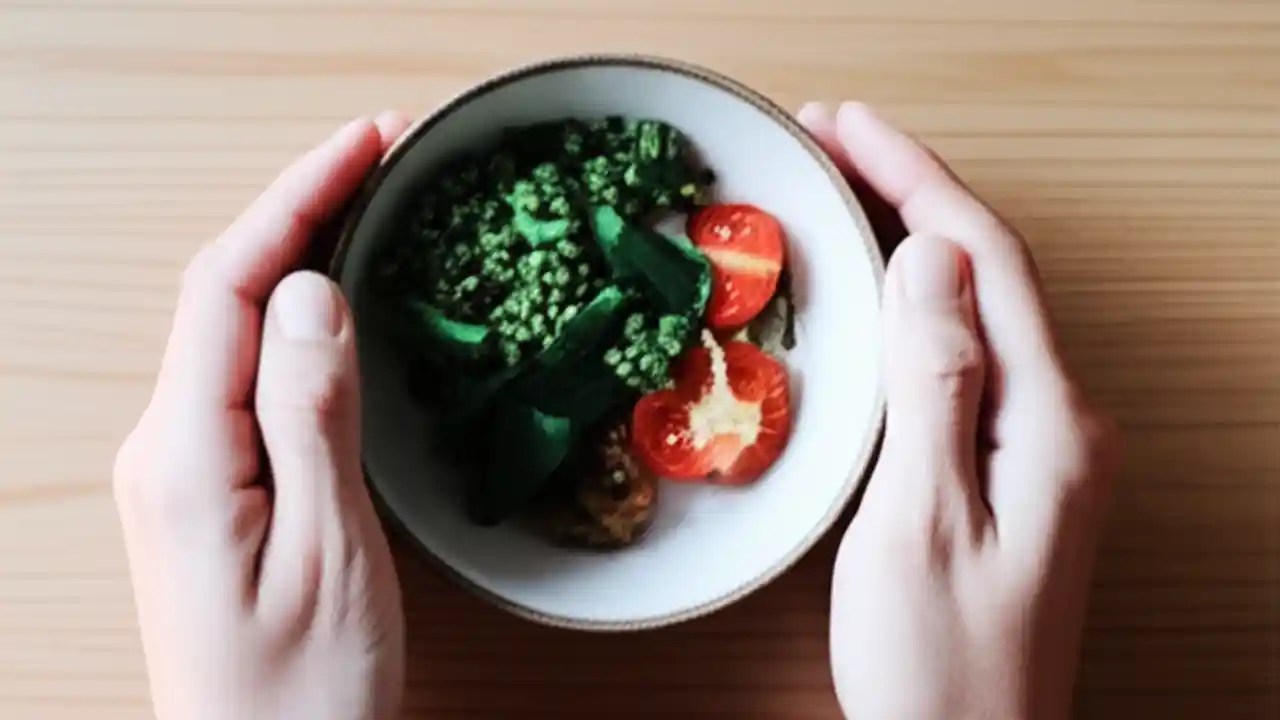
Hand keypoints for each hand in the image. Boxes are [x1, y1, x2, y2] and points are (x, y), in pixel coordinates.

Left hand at [113, 112, 411, 719]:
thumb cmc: (302, 696)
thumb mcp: (328, 554)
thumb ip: (312, 418)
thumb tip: (314, 295)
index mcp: (185, 458)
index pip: (230, 285)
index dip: (298, 197)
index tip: (368, 142)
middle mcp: (166, 450)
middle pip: (226, 291)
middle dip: (302, 207)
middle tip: (384, 155)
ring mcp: (182, 469)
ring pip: (237, 327)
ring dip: (301, 254)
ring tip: (371, 205)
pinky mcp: (210, 488)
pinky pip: (247, 373)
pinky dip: (297, 316)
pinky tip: (339, 302)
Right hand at [800, 103, 1119, 719]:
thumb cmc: (939, 667)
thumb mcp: (920, 522)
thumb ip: (937, 387)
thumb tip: (928, 263)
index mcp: (1050, 425)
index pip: (986, 262)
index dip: (916, 179)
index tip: (846, 125)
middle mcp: (1060, 424)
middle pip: (991, 273)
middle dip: (912, 193)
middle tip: (832, 144)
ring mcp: (1040, 449)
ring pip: (979, 312)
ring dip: (915, 242)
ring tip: (846, 195)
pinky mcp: (1011, 473)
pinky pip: (969, 359)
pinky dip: (919, 308)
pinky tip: (881, 297)